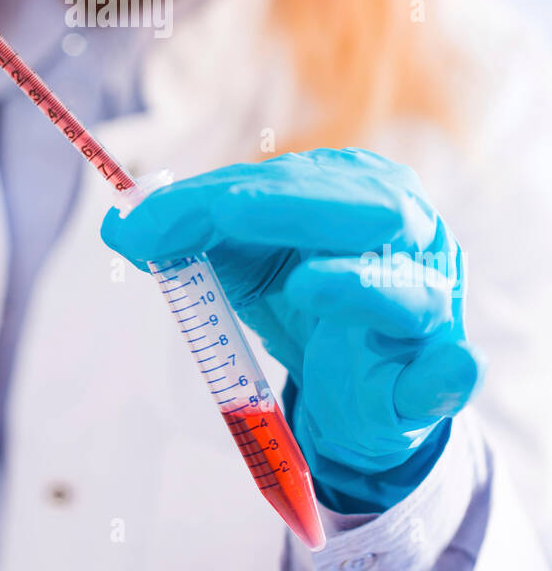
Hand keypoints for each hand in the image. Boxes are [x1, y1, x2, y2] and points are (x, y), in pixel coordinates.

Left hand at [100, 149, 485, 512]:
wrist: (353, 387)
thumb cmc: (304, 303)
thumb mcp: (241, 262)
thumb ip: (186, 238)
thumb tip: (119, 225)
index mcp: (355, 190)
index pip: (286, 184)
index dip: (212, 201)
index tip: (145, 225)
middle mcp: (403, 234)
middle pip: (359, 211)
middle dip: (288, 210)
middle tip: (225, 213)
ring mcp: (426, 307)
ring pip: (404, 290)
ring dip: (360, 286)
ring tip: (308, 286)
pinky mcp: (434, 377)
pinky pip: (449, 374)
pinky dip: (450, 372)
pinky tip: (449, 367)